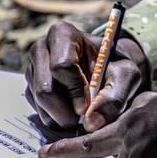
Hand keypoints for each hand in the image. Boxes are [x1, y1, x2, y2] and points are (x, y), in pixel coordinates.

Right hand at [23, 20, 149, 132]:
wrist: (107, 68)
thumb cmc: (116, 66)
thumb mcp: (126, 76)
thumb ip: (115, 97)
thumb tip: (92, 123)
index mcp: (63, 34)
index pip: (61, 65)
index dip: (74, 90)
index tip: (87, 107)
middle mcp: (42, 48)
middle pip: (45, 88)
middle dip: (64, 111)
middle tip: (83, 121)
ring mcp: (32, 67)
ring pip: (40, 102)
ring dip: (61, 117)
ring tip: (83, 117)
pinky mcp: (30, 86)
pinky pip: (37, 110)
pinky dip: (56, 119)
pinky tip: (73, 113)